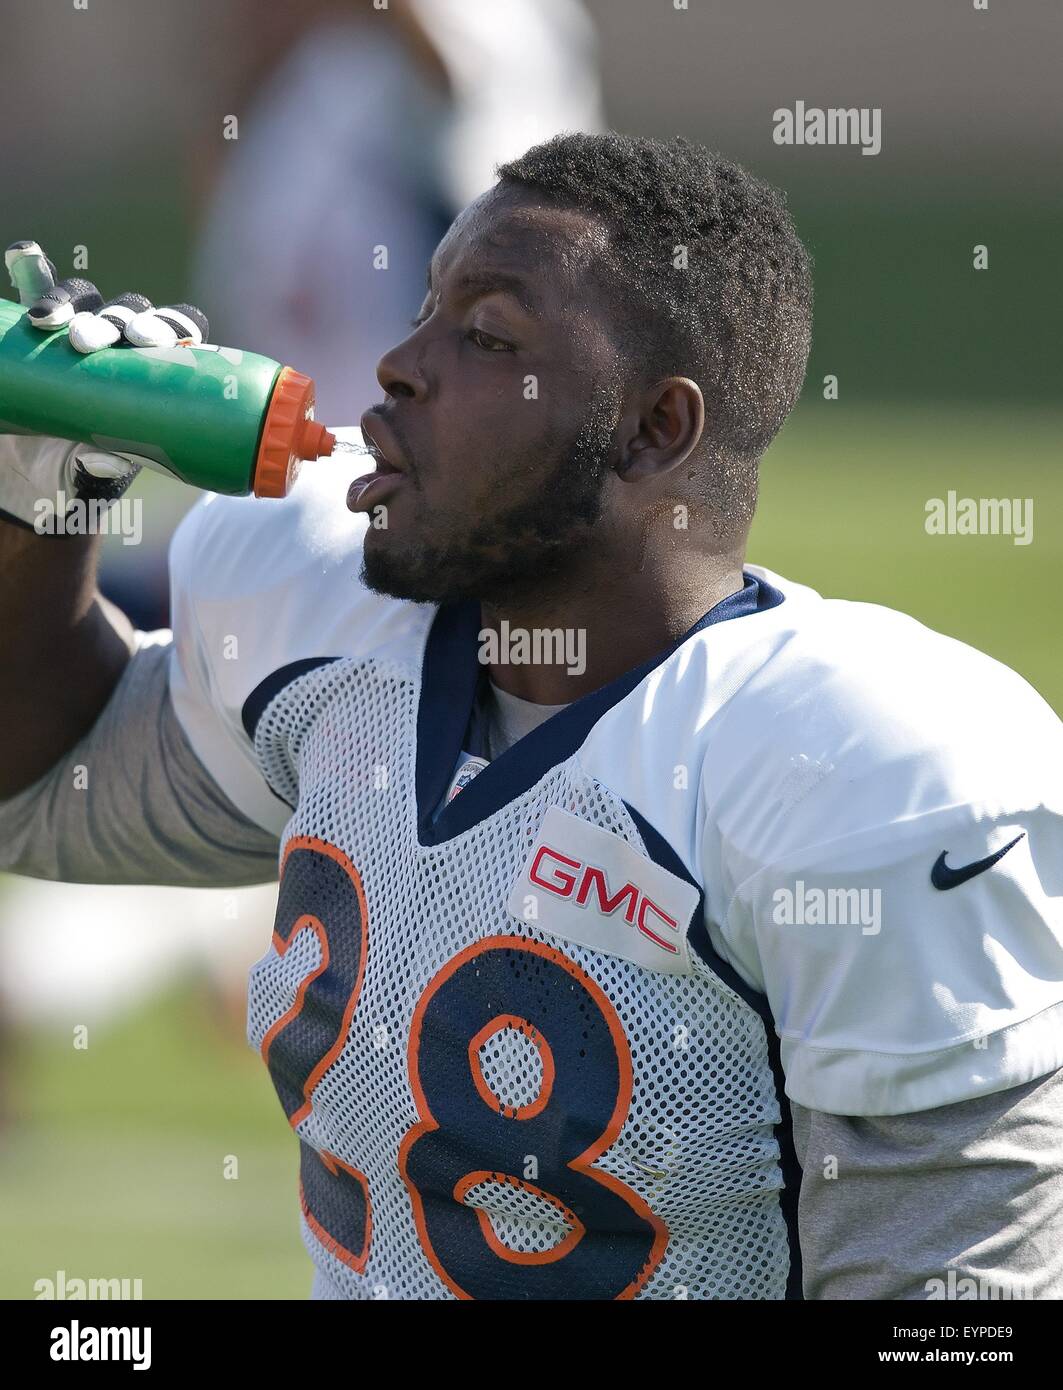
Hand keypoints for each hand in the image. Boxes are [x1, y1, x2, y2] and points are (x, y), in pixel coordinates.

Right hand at [0, 240, 208, 532]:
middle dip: (112, 321)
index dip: (171, 327)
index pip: (177, 335)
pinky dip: (31, 271)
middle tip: (87, 341)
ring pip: (85, 299)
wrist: (26, 476)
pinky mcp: (36, 332)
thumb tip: (109, 461)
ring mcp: (76, 333)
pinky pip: (34, 292)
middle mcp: (120, 346)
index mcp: (153, 374)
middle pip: (127, 313)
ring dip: (69, 302)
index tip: (144, 341)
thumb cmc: (76, 477)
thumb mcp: (89, 481)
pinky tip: (25, 254)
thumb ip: (99, 474)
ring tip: (47, 322)